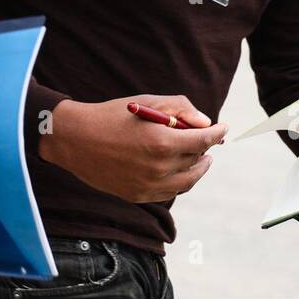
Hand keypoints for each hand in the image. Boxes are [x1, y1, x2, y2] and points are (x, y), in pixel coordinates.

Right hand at [39, 95, 226, 203]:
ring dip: (197, 168)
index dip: (217, 134)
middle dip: (205, 147)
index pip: (204, 141)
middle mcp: (158, 168)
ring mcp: (148, 185)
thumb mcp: (147, 103)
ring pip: (187, 180)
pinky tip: (179, 170)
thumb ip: (180, 109)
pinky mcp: (139, 195)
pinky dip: (179, 180)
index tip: (223, 128)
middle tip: (208, 140)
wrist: (75, 139)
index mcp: (162, 142)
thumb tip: (205, 123)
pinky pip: (170, 191)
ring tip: (201, 158)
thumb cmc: (113, 116)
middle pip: (196, 159)